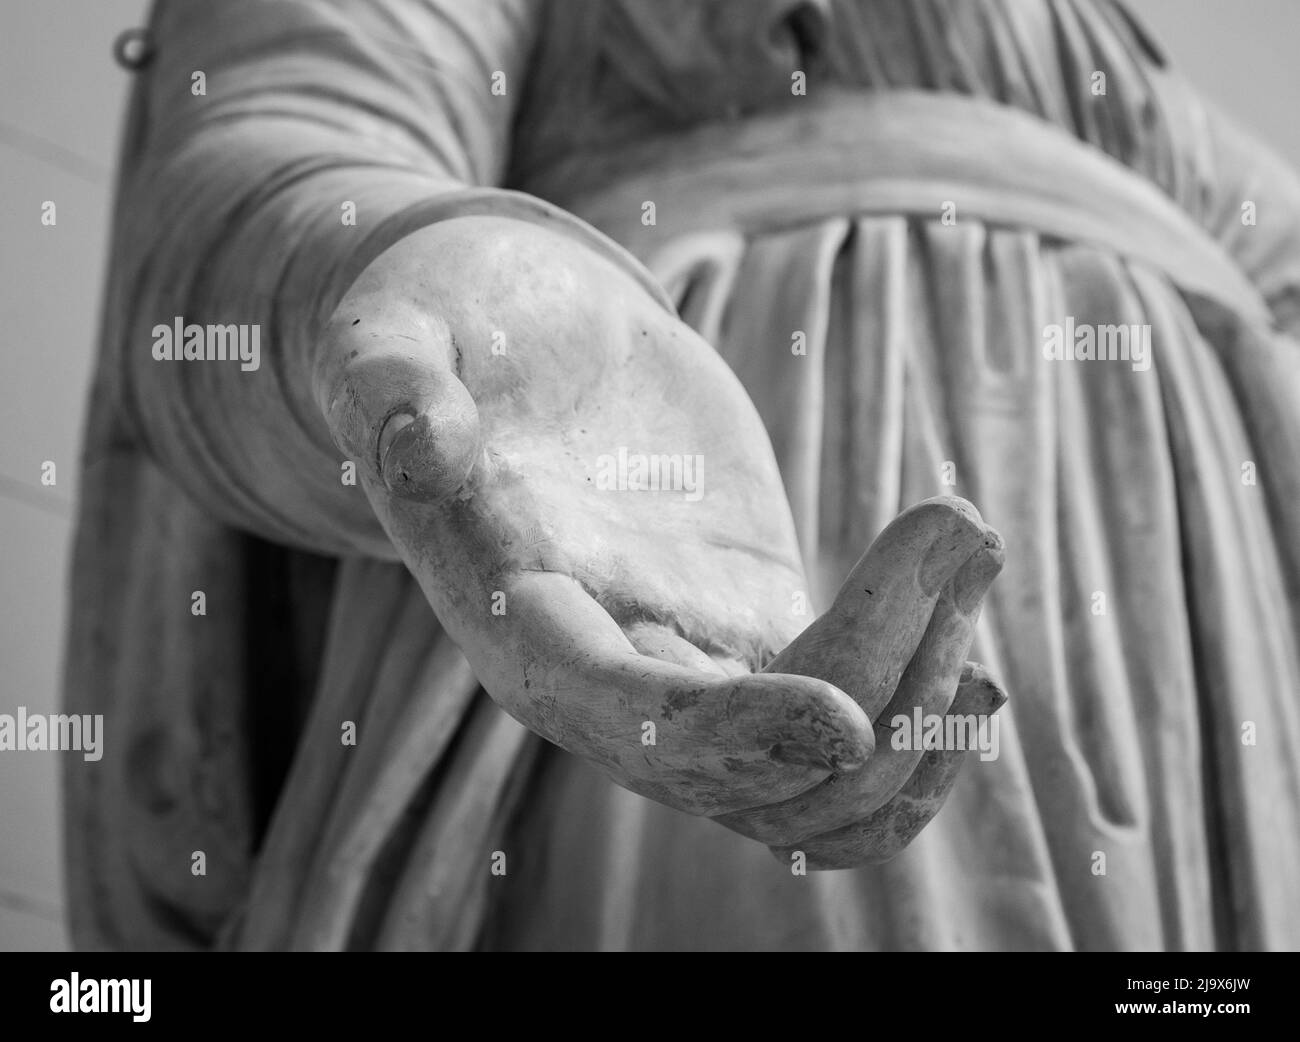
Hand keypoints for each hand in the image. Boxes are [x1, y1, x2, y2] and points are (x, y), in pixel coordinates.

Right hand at [315, 215, 1005, 859]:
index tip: (849, 715)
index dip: (733, 737)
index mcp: (524, 629)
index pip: (628, 722)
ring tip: (974, 534)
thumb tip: (416, 434)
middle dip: (883, 681)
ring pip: (822, 779)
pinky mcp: (755, 629)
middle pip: (757, 775)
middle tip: (962, 524)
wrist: (509, 338)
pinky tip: (971, 619)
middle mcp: (610, 684)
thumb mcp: (394, 339)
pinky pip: (854, 730)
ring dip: (924, 694)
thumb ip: (392, 387)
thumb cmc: (446, 332)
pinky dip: (924, 708)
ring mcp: (694, 666)